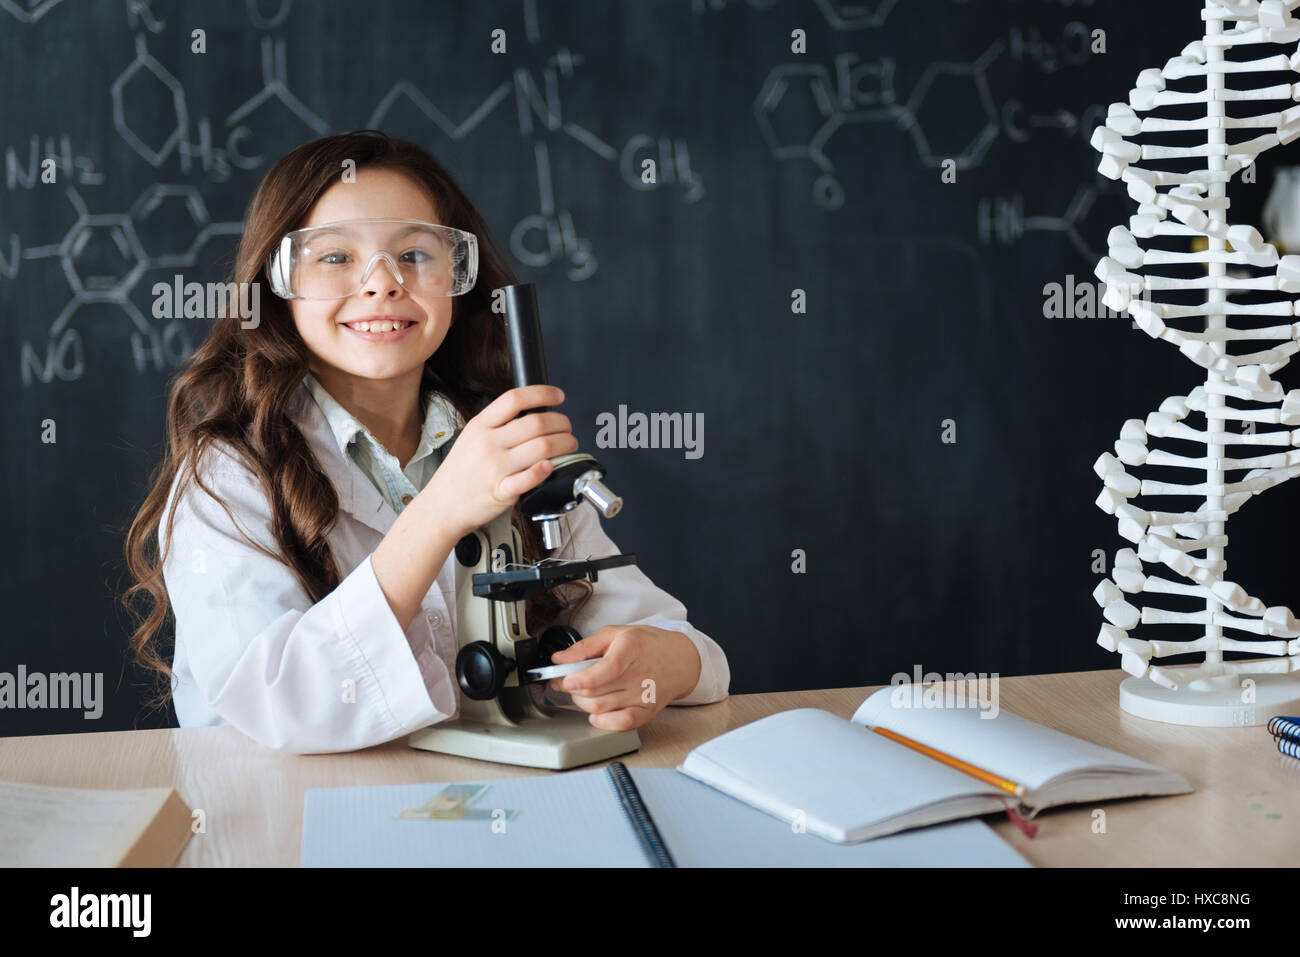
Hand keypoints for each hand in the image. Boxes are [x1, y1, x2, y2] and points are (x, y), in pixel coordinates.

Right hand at [420, 384, 577, 538]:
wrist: (442, 506)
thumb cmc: (459, 473)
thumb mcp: (470, 437)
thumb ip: (497, 424)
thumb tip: (532, 413)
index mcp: (480, 425)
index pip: (515, 399)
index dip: (542, 393)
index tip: (557, 396)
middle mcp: (488, 443)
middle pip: (536, 422)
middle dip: (562, 423)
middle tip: (568, 428)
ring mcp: (494, 468)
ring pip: (542, 447)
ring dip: (564, 444)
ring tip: (568, 445)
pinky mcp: (501, 492)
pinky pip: (529, 478)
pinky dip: (544, 470)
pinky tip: (551, 466)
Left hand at [547, 625, 702, 729]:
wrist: (679, 659)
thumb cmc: (647, 644)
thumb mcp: (615, 634)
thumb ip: (585, 647)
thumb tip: (559, 659)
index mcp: (631, 649)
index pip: (604, 670)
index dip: (580, 678)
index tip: (564, 679)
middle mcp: (639, 674)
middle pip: (596, 691)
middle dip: (573, 689)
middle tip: (567, 682)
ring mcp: (643, 696)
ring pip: (601, 708)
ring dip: (582, 703)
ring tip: (581, 693)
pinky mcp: (646, 711)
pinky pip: (622, 724)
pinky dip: (604, 723)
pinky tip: (595, 715)